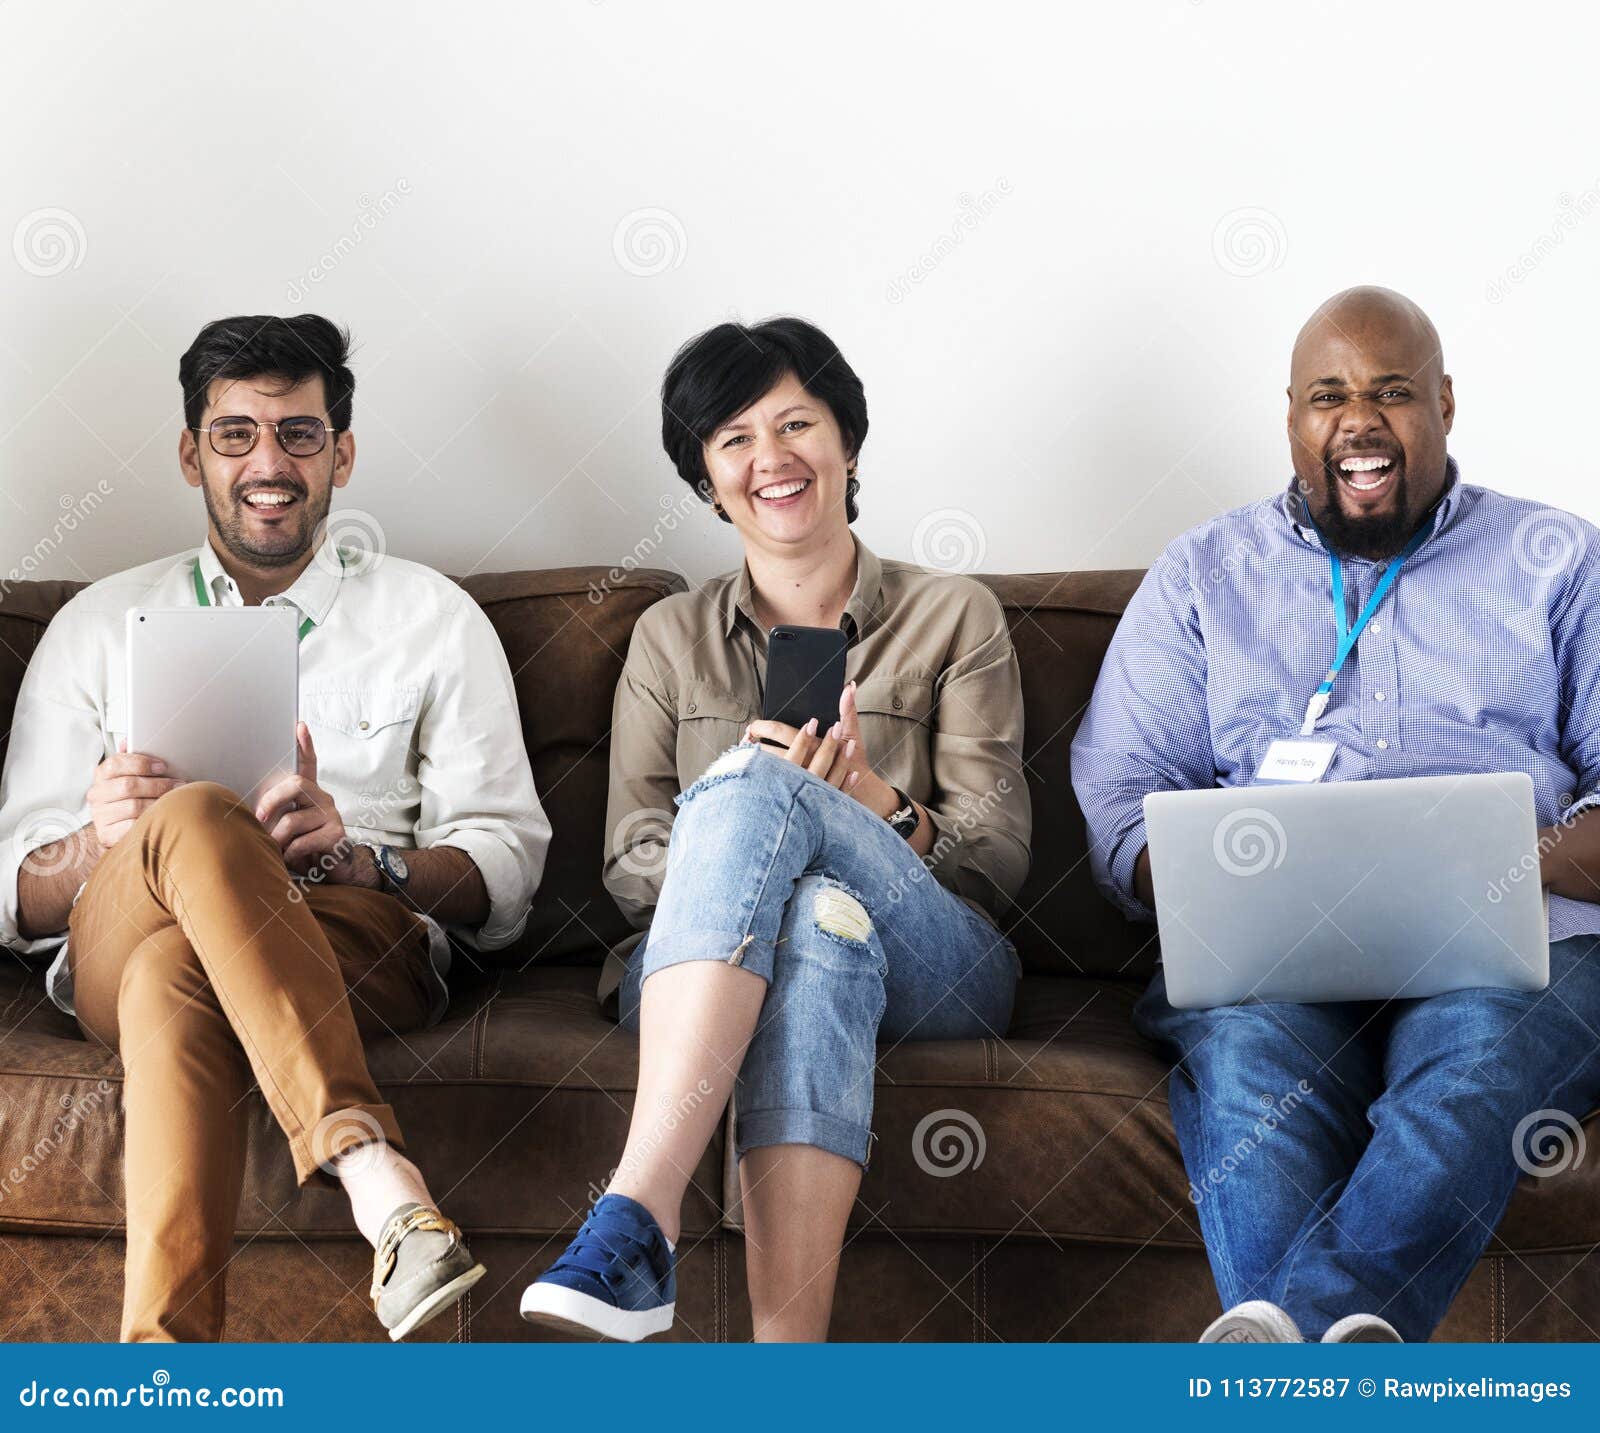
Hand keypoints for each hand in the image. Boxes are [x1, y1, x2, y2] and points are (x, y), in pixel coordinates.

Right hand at [85, 741, 183, 848]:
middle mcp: (97, 794)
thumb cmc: (128, 797)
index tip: (162, 766)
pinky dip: (150, 821)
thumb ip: (130, 758)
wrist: (119, 829)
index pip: (115, 763)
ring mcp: (100, 815)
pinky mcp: (107, 834)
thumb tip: (128, 740)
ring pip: (133, 806)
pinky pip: (132, 827)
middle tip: (178, 785)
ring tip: (175, 801)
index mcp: (102, 775)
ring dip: (158, 802)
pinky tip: (161, 818)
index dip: (141, 763)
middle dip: (158, 784)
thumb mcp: (129, 775)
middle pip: (128, 785)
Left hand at [253, 722, 367, 882]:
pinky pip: (301, 842)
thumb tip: (247, 812)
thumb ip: (272, 816)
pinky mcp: (336, 834)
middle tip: (259, 819)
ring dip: (277, 841)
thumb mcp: (285, 828)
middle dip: (271, 800)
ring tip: (277, 851)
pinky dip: (289, 855)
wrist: (333, 872)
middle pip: (295, 784)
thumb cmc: (302, 848)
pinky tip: (291, 860)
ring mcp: (332, 815)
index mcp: (309, 794)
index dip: (305, 745)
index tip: (300, 725)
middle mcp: (323, 799)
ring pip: (292, 821)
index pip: (309, 764)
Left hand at [744, 681, 898, 817]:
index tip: (753, 724)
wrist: (864, 795)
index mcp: (812, 747)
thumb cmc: (856, 762)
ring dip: (754, 761)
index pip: (780, 732)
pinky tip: (755, 773)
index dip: (763, 727)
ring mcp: (799, 783)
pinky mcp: (799, 795)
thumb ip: (848, 710)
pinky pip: (774, 788)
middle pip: (769, 752)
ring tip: (746, 752)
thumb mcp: (853, 735)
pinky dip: (762, 778)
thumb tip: (848, 686)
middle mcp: (803, 765)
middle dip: (754, 742)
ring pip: (768, 770)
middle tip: (745, 736)